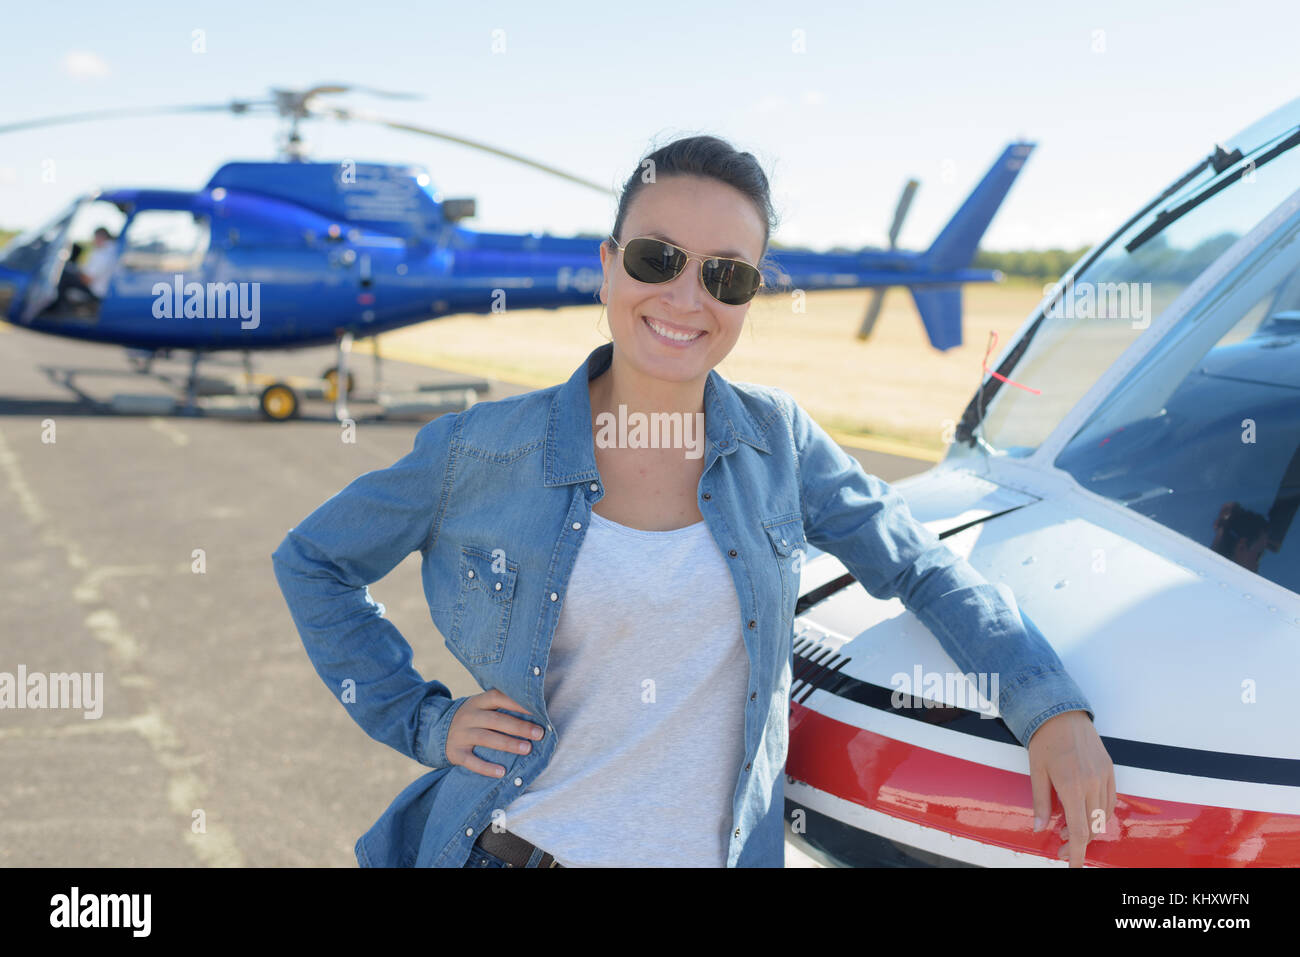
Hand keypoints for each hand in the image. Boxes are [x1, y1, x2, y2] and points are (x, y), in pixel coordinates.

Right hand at [446, 688, 545, 777]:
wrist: (435, 731)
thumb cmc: (472, 718)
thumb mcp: (481, 707)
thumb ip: (501, 707)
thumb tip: (536, 712)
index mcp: (478, 702)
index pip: (498, 697)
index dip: (517, 703)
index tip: (538, 710)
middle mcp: (469, 716)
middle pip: (496, 720)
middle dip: (519, 727)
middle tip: (539, 734)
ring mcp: (461, 734)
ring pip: (486, 738)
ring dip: (508, 744)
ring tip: (527, 749)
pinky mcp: (455, 752)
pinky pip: (471, 761)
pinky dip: (486, 768)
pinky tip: (502, 772)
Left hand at [1027, 710, 1115, 867]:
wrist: (1062, 714)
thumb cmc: (1045, 741)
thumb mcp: (1036, 771)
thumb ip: (1039, 802)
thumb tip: (1039, 828)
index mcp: (1072, 785)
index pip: (1080, 830)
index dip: (1077, 853)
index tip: (1073, 865)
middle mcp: (1093, 783)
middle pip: (1093, 827)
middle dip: (1078, 842)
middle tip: (1061, 844)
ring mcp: (1105, 776)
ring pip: (1103, 816)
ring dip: (1089, 828)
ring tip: (1069, 827)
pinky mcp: (1111, 770)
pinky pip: (1111, 801)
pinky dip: (1099, 813)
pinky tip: (1084, 813)